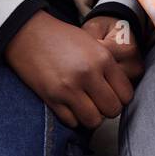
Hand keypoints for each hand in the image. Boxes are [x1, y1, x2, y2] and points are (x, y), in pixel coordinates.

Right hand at [4, 9, 134, 129]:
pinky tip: (69, 106)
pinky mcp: (51, 98)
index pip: (126, 94)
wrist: (28, 33)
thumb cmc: (62, 38)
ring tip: (84, 106)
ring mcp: (69, 88)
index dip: (120, 98)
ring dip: (90, 117)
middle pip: (112, 110)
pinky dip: (72, 118)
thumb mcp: (93, 44)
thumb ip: (108, 66)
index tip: (112, 95)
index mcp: (102, 58)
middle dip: (107, 109)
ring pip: (93, 121)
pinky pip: (72, 122)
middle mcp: (88, 74)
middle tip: (98, 102)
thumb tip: (120, 92)